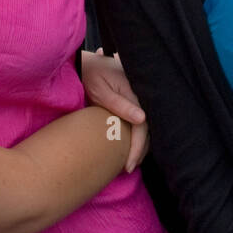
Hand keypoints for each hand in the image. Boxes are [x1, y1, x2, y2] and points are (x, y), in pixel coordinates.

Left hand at [81, 51, 147, 172]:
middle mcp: (140, 96)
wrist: (86, 64)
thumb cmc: (90, 75)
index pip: (142, 126)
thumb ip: (120, 105)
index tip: (128, 165)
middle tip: (127, 168)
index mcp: (135, 92)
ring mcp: (137, 99)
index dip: (137, 147)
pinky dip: (134, 136)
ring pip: (144, 127)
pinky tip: (126, 147)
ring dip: (138, 145)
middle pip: (146, 129)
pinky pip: (138, 122)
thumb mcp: (101, 90)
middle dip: (139, 150)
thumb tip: (142, 119)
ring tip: (128, 162)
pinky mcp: (133, 102)